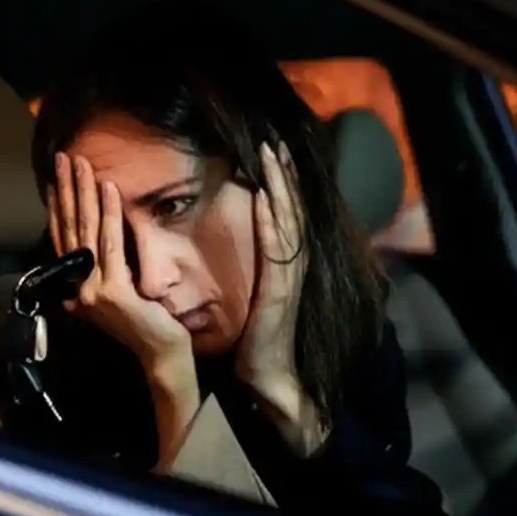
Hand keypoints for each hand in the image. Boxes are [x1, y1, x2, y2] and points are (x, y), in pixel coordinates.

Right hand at [49, 152, 199, 468]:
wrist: (160, 354)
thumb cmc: (144, 325)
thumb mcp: (114, 300)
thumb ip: (94, 283)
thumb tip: (78, 270)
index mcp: (76, 287)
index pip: (63, 238)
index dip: (59, 205)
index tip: (56, 177)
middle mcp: (76, 288)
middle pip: (69, 228)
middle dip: (65, 190)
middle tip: (63, 158)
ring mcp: (91, 290)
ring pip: (85, 231)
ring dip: (82, 193)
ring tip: (82, 164)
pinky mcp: (112, 290)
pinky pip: (109, 244)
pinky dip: (107, 214)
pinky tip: (107, 188)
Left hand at [235, 142, 321, 452]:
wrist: (266, 377)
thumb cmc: (253, 340)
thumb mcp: (248, 295)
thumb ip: (246, 269)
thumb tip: (224, 246)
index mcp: (283, 264)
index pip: (282, 213)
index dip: (280, 181)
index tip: (271, 150)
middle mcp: (292, 265)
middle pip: (290, 208)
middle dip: (283, 173)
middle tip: (274, 138)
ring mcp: (289, 276)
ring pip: (287, 220)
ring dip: (280, 186)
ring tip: (273, 155)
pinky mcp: (280, 291)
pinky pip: (276, 249)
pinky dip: (272, 222)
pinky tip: (266, 198)